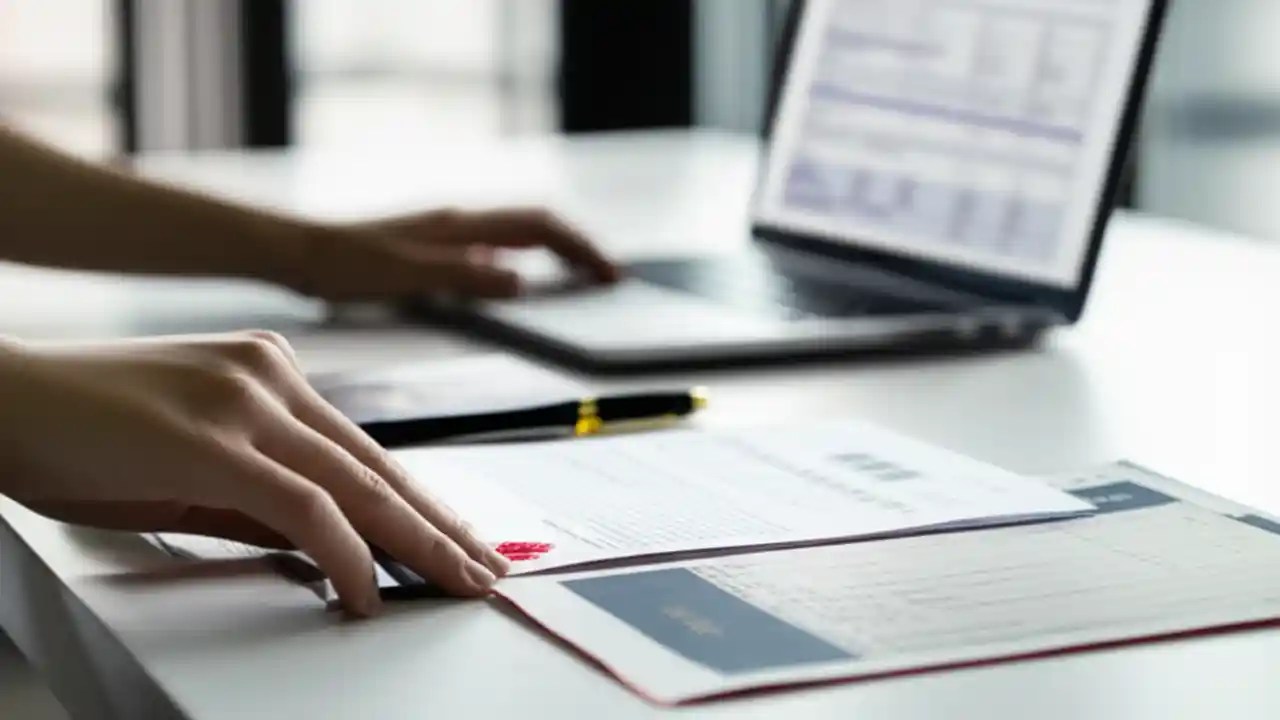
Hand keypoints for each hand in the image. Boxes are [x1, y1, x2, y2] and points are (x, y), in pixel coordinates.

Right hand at [0, 332, 508, 615]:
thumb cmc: (79, 433)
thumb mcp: (187, 464)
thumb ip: (257, 497)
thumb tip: (321, 546)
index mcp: (270, 373)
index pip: (364, 451)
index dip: (419, 501)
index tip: (456, 538)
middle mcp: (272, 376)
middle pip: (378, 467)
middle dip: (440, 526)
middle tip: (488, 568)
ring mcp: (245, 403)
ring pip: (359, 485)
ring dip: (419, 543)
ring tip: (459, 585)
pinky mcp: (213, 441)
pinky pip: (305, 506)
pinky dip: (346, 554)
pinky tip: (368, 591)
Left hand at [294, 207, 619, 301]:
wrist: (299, 252)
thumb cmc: (345, 266)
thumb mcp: (406, 276)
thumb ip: (464, 277)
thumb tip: (522, 283)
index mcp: (461, 227)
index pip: (539, 228)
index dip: (580, 248)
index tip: (609, 273)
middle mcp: (461, 223)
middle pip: (538, 226)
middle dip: (579, 248)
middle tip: (610, 277)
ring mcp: (449, 233)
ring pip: (519, 235)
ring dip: (556, 252)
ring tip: (582, 278)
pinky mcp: (436, 247)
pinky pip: (497, 248)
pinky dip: (528, 261)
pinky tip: (524, 285)